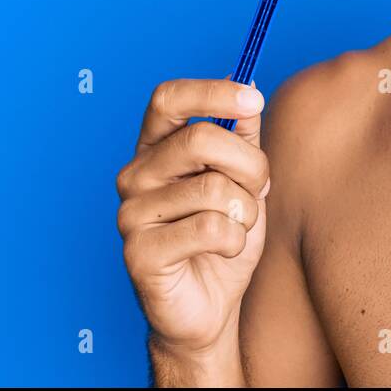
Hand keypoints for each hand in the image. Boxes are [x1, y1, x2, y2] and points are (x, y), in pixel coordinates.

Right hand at [117, 78, 269, 355]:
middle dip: (249, 165)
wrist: (211, 307)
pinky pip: (209, 229)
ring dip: (245, 211)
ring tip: (237, 227)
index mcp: (155, 150)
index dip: (211, 92)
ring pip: (213, 189)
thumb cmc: (225, 237)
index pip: (168, 99)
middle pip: (199, 140)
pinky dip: (235, 240)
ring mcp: (131, 214)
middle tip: (259, 190)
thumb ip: (242, 135)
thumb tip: (246, 84)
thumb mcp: (243, 179)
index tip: (255, 99)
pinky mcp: (139, 252)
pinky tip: (225, 251)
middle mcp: (135, 176)